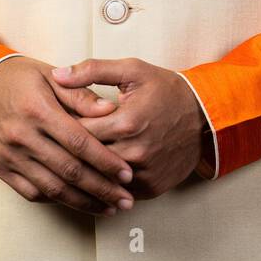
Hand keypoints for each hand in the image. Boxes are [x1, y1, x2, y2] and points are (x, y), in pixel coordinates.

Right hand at [0, 56, 135, 216]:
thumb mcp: (50, 75)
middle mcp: (22, 136)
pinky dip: (58, 200)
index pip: (79, 143)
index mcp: (38, 110)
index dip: (106, 161)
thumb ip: (81, 95)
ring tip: (110, 209)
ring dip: (84, 202)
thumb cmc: (20, 78)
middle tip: (126, 201)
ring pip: (53, 188)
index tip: (127, 174)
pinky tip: (79, 203)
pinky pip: (33, 193)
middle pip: (69, 171)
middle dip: (102, 189)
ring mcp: (9, 156)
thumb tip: (111, 109)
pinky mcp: (1, 169)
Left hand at [49, 58, 205, 199]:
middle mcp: (135, 152)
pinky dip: (107, 182)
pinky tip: (98, 171)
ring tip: (76, 156)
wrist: (204, 115)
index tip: (57, 120)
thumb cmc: (165, 90)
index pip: (77, 131)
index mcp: (126, 122)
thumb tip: (58, 75)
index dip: (63, 125)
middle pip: (86, 158)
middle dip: (71, 149)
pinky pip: (118, 190)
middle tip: (60, 140)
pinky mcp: (151, 188)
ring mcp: (144, 173)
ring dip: (88, 168)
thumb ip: (92, 70)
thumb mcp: (132, 70)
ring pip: (100, 177)